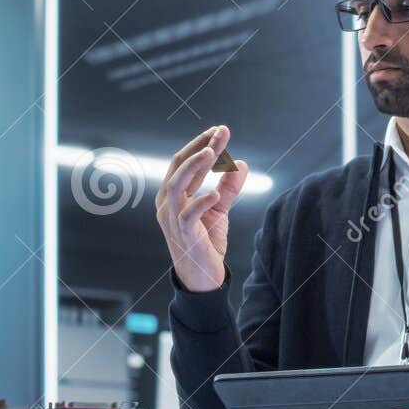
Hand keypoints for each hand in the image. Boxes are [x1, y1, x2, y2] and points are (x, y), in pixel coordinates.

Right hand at [156, 125, 249, 291]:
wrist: (202, 277)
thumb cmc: (206, 242)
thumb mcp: (219, 211)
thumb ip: (229, 188)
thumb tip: (241, 164)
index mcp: (174, 194)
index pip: (185, 162)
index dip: (201, 144)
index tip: (219, 130)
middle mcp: (167, 202)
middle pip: (180, 167)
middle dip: (201, 147)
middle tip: (220, 132)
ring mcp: (171, 218)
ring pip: (176, 185)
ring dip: (194, 167)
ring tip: (212, 152)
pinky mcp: (182, 234)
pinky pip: (187, 215)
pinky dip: (201, 202)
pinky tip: (215, 193)